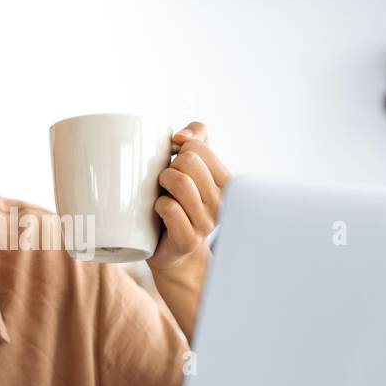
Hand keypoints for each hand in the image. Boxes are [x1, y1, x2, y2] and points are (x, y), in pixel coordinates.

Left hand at [147, 122, 230, 272]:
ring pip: (180, 183)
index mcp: (227, 182)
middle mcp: (222, 202)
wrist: (172, 249)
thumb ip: (197, 138)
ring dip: (161, 183)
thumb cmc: (179, 201)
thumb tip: (182, 136)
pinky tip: (159, 211)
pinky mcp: (189, 239)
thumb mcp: (192, 166)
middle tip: (166, 182)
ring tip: (162, 192)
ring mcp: (207, 223)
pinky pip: (170, 208)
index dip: (179, 151)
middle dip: (169, 166)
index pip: (198, 146)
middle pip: (187, 162)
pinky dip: (158, 204)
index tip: (177, 165)